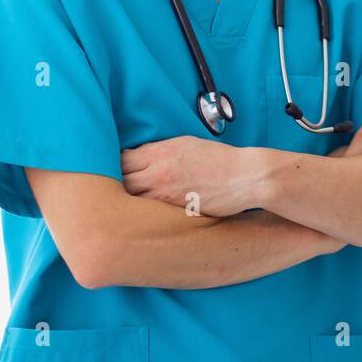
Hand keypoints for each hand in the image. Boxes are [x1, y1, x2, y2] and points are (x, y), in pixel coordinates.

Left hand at [121, 134, 260, 216]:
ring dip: (129, 203)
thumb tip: (140, 158)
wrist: (245, 177)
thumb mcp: (187, 144)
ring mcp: (165, 196)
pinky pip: (150, 216)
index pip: (121, 161)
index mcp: (160, 154)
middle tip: (117, 191)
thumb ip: (160, 151)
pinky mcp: (175, 212)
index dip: (116, 166)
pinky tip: (147, 217)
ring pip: (132, 202)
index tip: (117, 171)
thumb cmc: (219, 159)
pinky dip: (146, 216)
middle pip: (120, 183)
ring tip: (128, 206)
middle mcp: (158, 174)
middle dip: (117, 186)